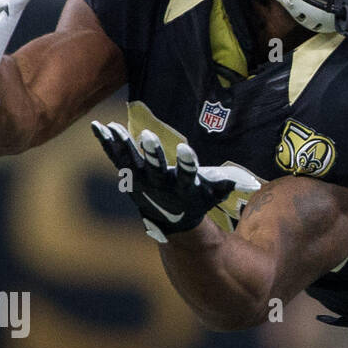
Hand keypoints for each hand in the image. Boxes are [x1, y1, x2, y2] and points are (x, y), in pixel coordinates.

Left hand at [92, 121, 235, 241]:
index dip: (186, 163)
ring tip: (112, 127)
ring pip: (130, 162)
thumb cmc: (197, 201)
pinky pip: (116, 157)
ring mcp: (141, 182)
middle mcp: (160, 186)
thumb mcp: (212, 196)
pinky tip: (98, 126)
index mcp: (183, 189)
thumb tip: (249, 182)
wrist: (171, 220)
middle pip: (155, 169)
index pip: (186, 175)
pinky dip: (108, 143)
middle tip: (148, 136)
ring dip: (122, 144)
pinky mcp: (129, 175)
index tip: (186, 149)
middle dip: (152, 153)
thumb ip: (224, 186)